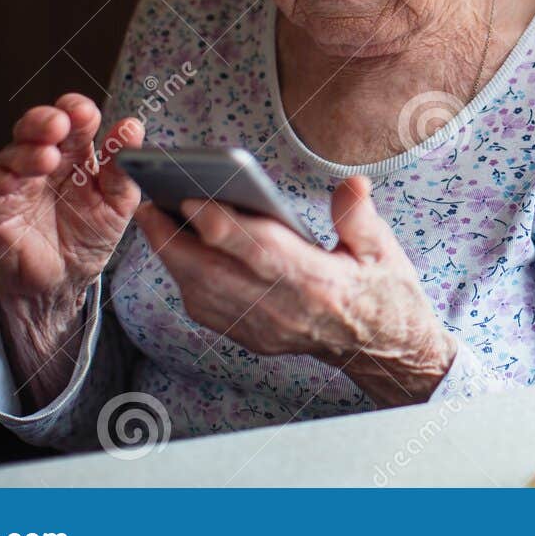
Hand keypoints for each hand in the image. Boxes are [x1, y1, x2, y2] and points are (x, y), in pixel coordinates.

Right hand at [0, 93, 143, 405]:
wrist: (64, 280)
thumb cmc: (89, 236)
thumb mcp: (117, 203)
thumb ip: (122, 167)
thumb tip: (132, 127)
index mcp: (76, 154)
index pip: (73, 121)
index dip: (77, 111)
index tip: (85, 112)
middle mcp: (43, 160)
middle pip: (36, 127)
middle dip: (45, 120)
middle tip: (59, 124)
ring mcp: (16, 180)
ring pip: (12, 152)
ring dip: (28, 151)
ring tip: (48, 158)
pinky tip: (12, 180)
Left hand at [134, 175, 456, 407]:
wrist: (386, 350)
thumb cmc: (383, 292)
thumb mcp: (383, 250)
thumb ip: (359, 216)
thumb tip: (351, 185)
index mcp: (319, 284)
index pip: (259, 252)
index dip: (220, 224)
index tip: (190, 195)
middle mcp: (285, 311)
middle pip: (215, 275)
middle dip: (173, 240)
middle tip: (148, 204)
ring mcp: (266, 329)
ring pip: (202, 294)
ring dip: (172, 258)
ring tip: (154, 221)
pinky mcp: (256, 338)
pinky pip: (208, 309)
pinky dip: (185, 279)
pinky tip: (176, 252)